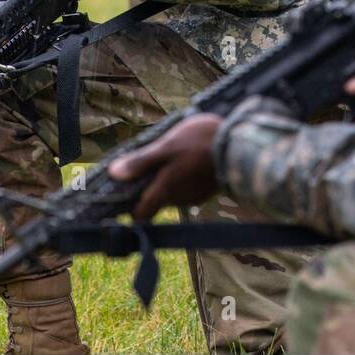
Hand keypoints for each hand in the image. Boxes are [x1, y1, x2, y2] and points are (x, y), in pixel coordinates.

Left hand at [107, 114, 221, 219]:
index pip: (142, 213)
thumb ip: (141, 161)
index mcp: (165, 189)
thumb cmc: (200, 142)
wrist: (241, 142)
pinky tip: (188, 161)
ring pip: (172, 194)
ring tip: (172, 157)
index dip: (130, 210)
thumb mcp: (167, 146)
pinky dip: (183, 178)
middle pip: (156, 201)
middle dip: (150, 187)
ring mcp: (195, 196)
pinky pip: (187, 189)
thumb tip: (114, 174)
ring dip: (168, 180)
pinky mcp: (207, 191)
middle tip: (150, 163)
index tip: (120, 202)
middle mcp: (179, 199)